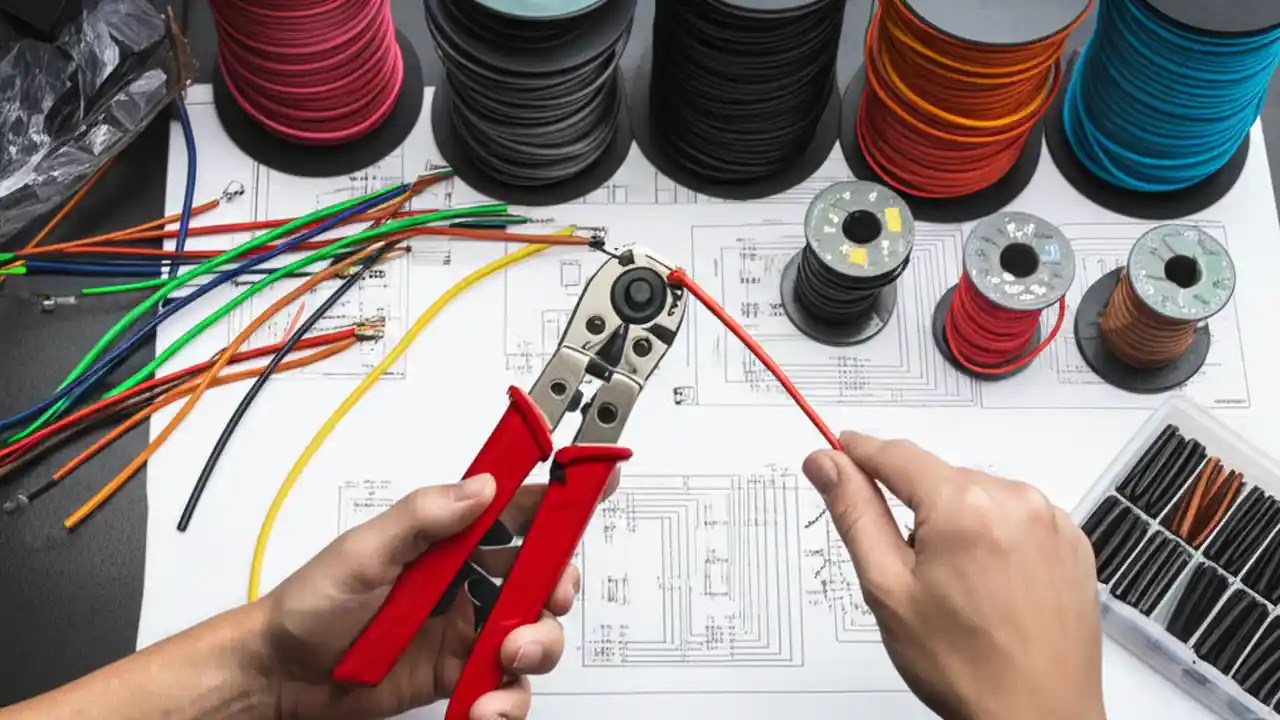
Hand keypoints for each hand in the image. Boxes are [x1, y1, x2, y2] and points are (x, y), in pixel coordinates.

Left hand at [255, 472, 609, 719]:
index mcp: (448, 539)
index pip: (517, 511)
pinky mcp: (460, 675)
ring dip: (534, 647)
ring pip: (533, 634)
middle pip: (542, 576)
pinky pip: (506, 686)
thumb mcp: (364, 552)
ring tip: (504, 661)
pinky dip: (506, 699)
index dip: (560, 499)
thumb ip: (423, 518)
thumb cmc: (311, 606)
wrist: (282, 677)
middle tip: (546, 599)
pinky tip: (484, 703)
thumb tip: (481, 487)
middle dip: (556, 588)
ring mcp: (467, 630)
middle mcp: (466, 582)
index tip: (594, 487)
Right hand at [803, 433, 1104, 719]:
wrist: (1037, 717)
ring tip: (955, 587)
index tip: (838, 451)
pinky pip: (1016, 518)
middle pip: (939, 478)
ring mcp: (1051, 521)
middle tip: (906, 569)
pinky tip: (988, 585)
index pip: (896, 455)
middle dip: (914, 509)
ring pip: (977, 498)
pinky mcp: (1072, 542)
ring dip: (955, 523)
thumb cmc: (965, 666)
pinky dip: (993, 537)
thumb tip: (827, 463)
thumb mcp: (888, 587)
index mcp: (965, 506)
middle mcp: (1016, 501)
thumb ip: (855, 513)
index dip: (859, 452)